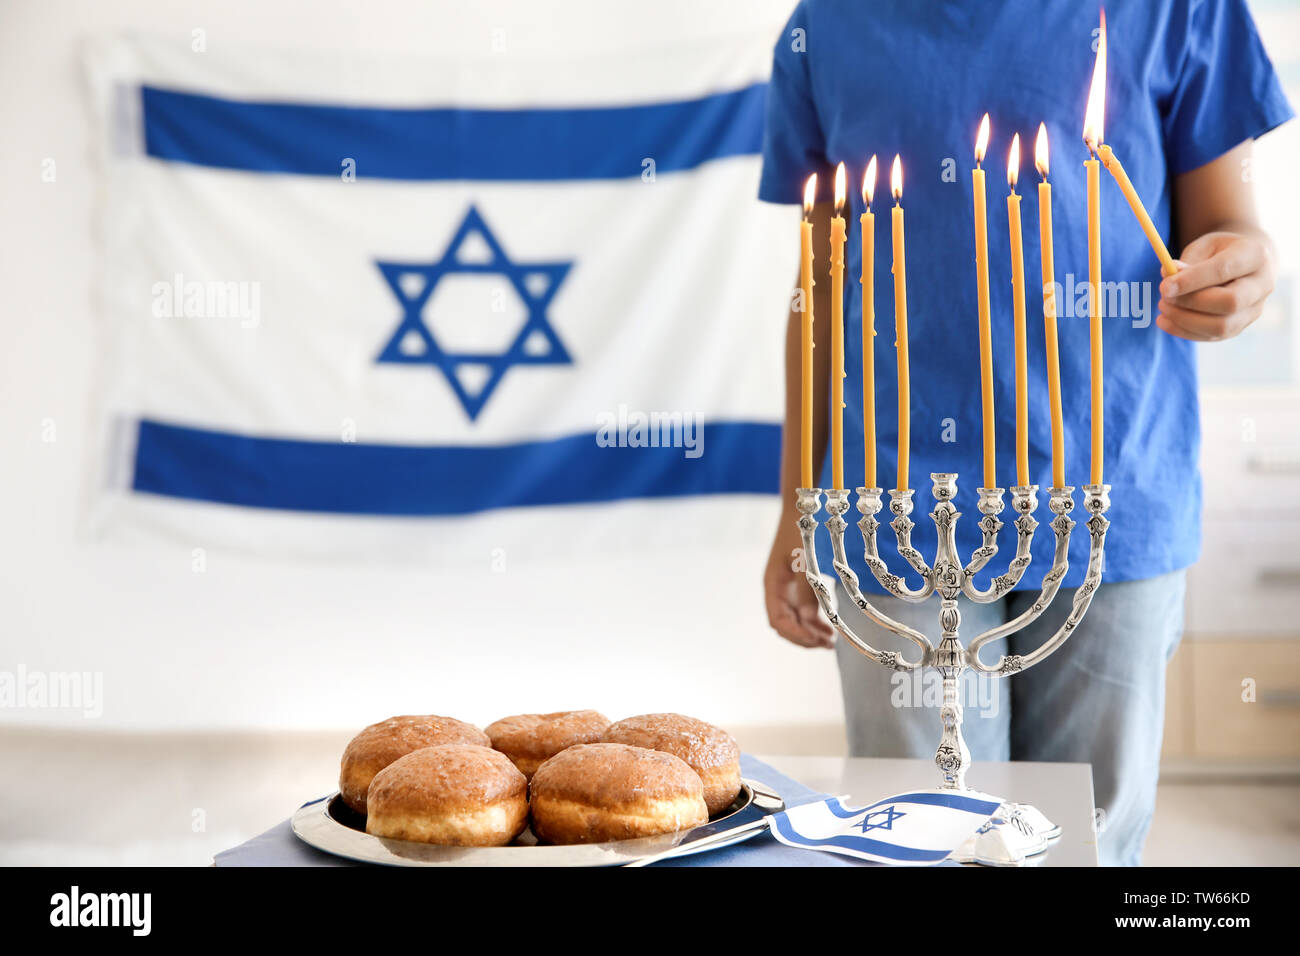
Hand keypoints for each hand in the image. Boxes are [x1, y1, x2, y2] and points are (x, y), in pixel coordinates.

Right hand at [763, 518, 833, 648]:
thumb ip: (807, 590)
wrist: (800, 511)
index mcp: (773, 585)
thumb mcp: (804, 561)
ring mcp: (787, 590)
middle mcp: (778, 591)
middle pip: (786, 626)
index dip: (795, 634)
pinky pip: (804, 612)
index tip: (815, 640)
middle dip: (805, 638)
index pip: (778, 620)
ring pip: (796, 621)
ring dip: (811, 633)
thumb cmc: (800, 532)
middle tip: (827, 645)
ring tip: (830, 642)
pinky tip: (829, 629)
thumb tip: (810, 620)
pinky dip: (815, 622)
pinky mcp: (798, 587)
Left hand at [1156, 231, 1274, 341]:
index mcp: (1254, 255)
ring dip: (1185, 320)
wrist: (1243, 264)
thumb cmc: (1219, 252)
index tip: (1164, 286)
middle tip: (1164, 297)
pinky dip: (1183, 331)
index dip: (1192, 280)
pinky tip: (1164, 321)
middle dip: (1191, 303)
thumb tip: (1167, 275)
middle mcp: (1261, 285)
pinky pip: (1212, 336)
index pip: (1224, 270)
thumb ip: (1187, 262)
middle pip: (1230, 303)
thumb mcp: (1204, 247)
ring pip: (1221, 326)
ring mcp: (1253, 310)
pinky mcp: (1239, 327)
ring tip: (1163, 307)